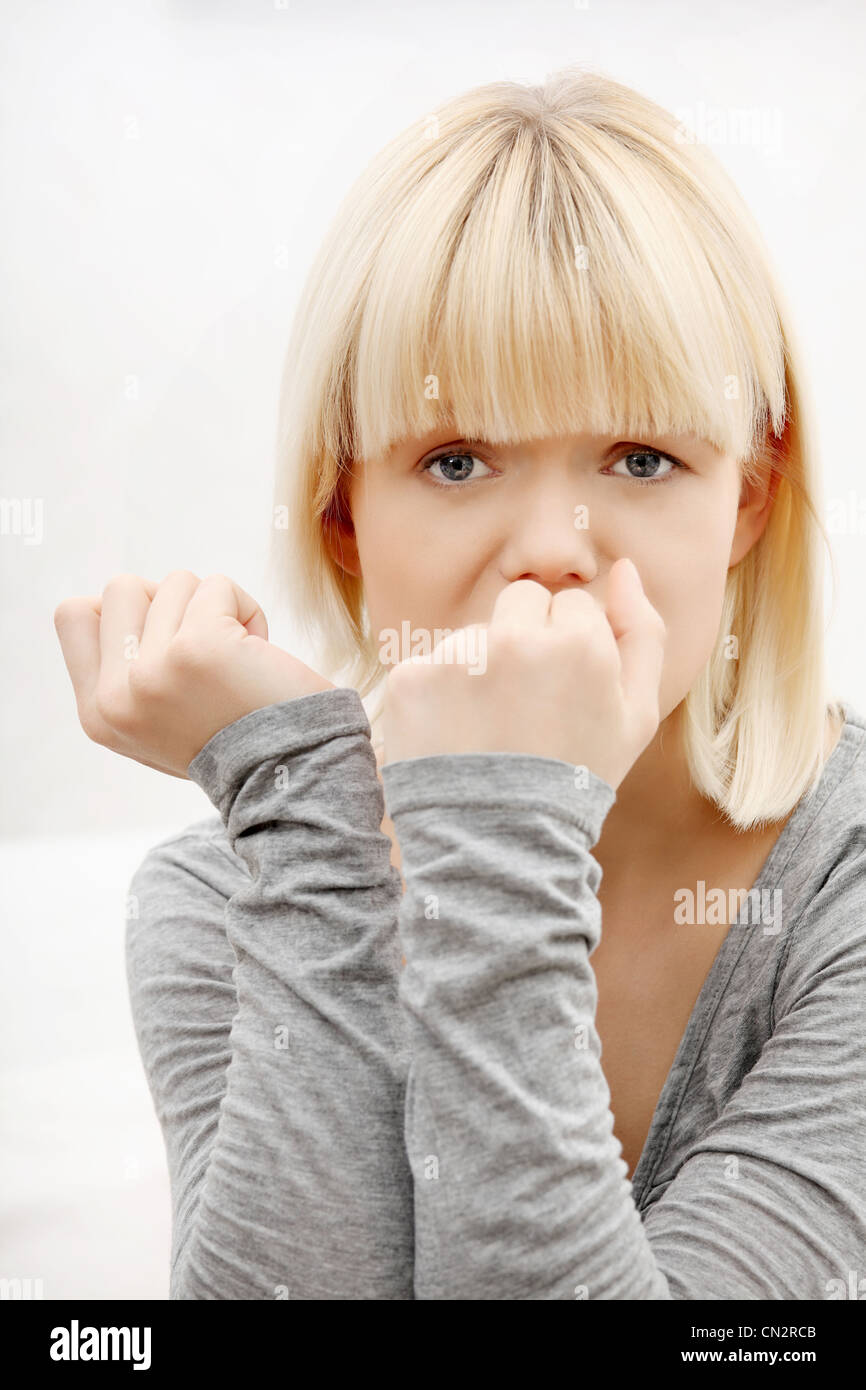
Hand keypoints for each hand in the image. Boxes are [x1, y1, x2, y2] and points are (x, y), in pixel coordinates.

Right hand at [54, 570, 333, 779]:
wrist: (292, 776)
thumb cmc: (236, 740)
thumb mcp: (157, 721)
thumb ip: (127, 671)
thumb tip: (124, 599)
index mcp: (98, 714)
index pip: (74, 614)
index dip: (125, 609)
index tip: (167, 637)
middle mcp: (116, 697)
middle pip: (122, 589)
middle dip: (172, 603)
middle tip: (206, 646)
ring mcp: (152, 673)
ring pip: (175, 583)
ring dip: (215, 608)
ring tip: (238, 658)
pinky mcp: (198, 650)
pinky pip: (217, 586)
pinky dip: (246, 608)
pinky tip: (259, 653)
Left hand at [382, 559, 664, 791]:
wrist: (499, 846)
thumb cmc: (576, 779)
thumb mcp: (637, 716)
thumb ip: (643, 632)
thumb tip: (624, 568)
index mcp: (578, 643)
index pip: (570, 604)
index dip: (569, 648)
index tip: (563, 695)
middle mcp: (515, 639)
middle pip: (520, 600)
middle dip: (525, 638)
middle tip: (525, 705)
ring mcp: (457, 657)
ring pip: (475, 634)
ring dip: (480, 667)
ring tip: (488, 729)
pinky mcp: (410, 678)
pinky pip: (430, 662)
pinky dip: (438, 694)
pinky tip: (454, 736)